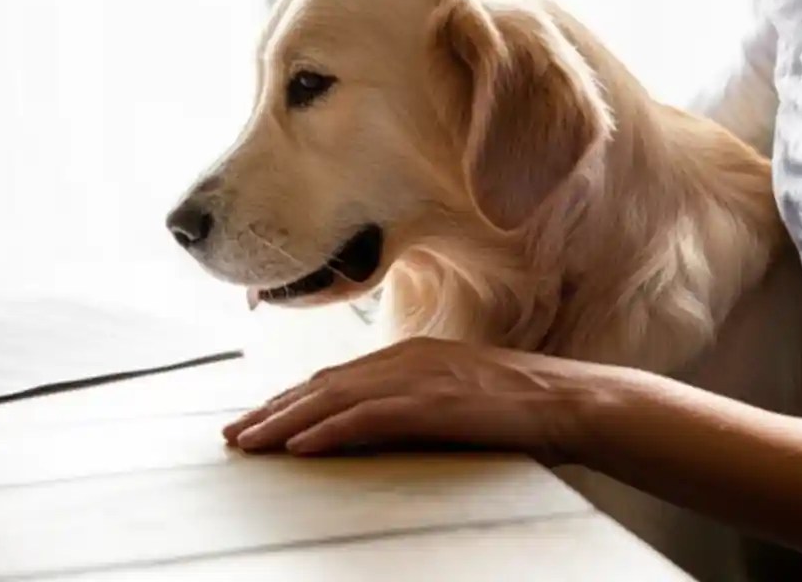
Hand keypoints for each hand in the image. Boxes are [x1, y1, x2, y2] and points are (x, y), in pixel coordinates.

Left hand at [222, 336, 633, 463]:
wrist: (569, 401)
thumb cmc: (521, 404)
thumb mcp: (459, 394)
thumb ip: (418, 401)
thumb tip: (381, 423)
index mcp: (412, 355)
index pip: (336, 378)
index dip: (292, 398)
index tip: (258, 418)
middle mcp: (406, 360)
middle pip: (322, 385)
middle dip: (272, 410)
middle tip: (232, 435)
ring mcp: (419, 380)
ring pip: (334, 399)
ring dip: (284, 421)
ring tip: (247, 442)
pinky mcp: (433, 405)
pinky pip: (367, 419)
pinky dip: (329, 431)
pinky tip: (299, 446)